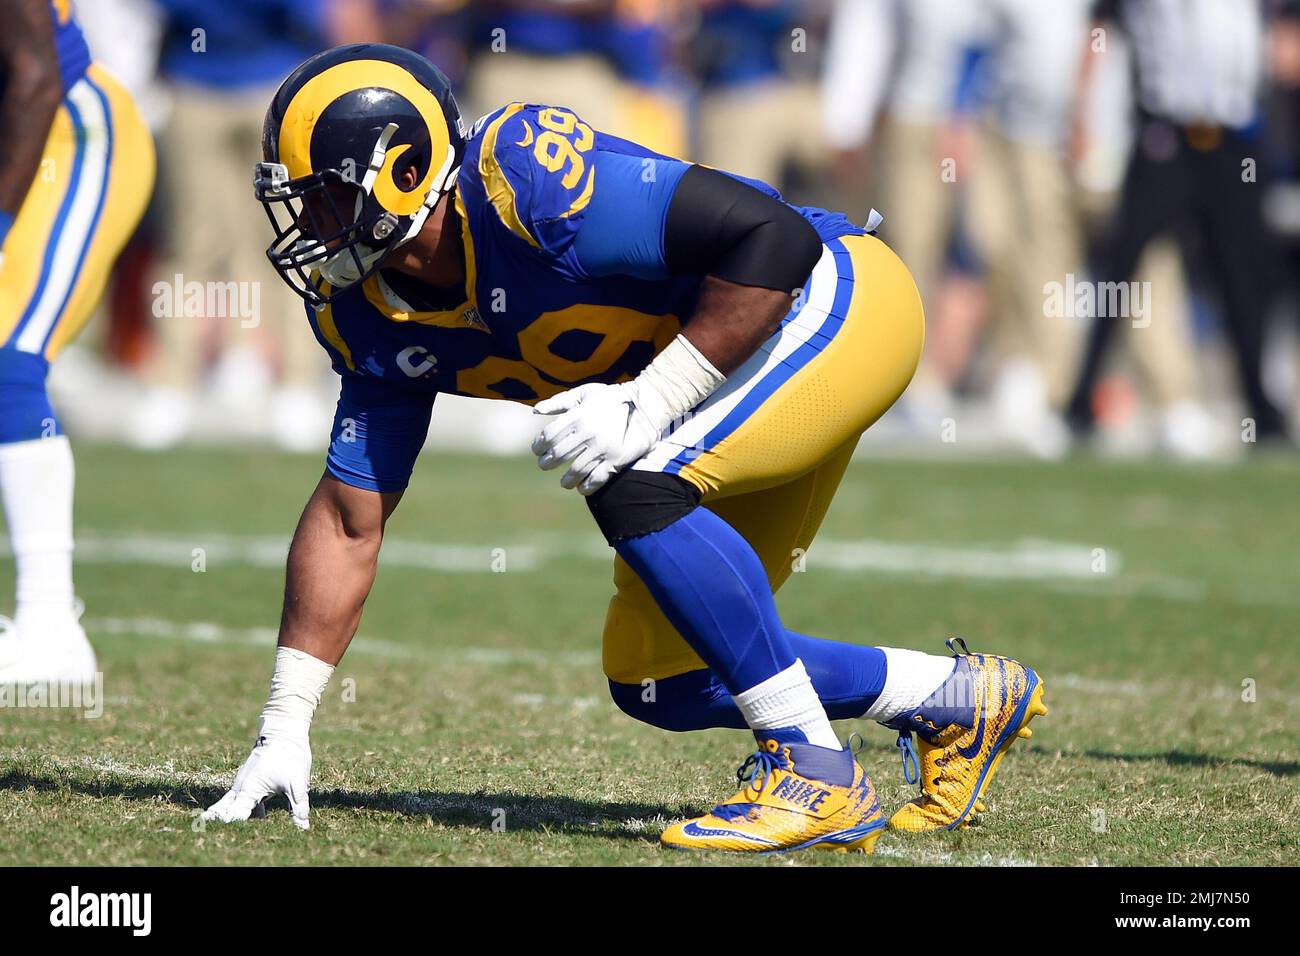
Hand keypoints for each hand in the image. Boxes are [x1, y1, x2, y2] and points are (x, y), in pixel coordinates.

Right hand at [202, 720, 312, 830]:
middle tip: (202, 826)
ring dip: (227, 815)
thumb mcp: (297, 783)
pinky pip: (240, 798)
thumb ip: (298, 807)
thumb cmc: (289, 755)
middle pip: (224, 809)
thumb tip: (303, 827)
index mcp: (249, 789)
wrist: (284, 731)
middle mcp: (241, 787)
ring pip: (230, 803)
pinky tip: (256, 819)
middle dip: (217, 819)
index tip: (224, 831)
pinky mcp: (250, 780)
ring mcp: (244, 783)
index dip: (231, 824)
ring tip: (217, 825)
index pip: (236, 814)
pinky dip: (240, 808)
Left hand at [531, 381, 667, 495]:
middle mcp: (587, 433)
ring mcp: (602, 448)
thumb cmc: (611, 398)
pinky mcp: (615, 460)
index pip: (549, 436)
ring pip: (575, 471)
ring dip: (566, 480)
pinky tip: (581, 487)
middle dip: (547, 463)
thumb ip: (560, 402)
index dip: (538, 446)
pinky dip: (585, 487)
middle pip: (558, 455)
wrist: (645, 406)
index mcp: (578, 416)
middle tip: (545, 465)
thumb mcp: (585, 393)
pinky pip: (596, 479)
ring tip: (564, 481)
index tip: (538, 450)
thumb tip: (536, 410)